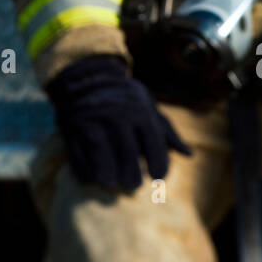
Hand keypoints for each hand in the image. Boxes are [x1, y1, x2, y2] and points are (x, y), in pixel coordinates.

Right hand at [46, 55, 191, 189]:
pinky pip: (80, 160)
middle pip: (129, 159)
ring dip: (109, 177)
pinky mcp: (72, 130)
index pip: (155, 147)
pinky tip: (93, 176)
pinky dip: (86, 173)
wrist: (88, 77)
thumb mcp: (149, 110)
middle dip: (133, 178)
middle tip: (133, 184)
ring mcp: (94, 124)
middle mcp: (118, 117)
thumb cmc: (126, 101)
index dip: (159, 167)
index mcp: (140, 113)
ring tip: (113, 182)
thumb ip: (168, 133)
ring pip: (103, 162)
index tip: (158, 177)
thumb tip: (189, 154)